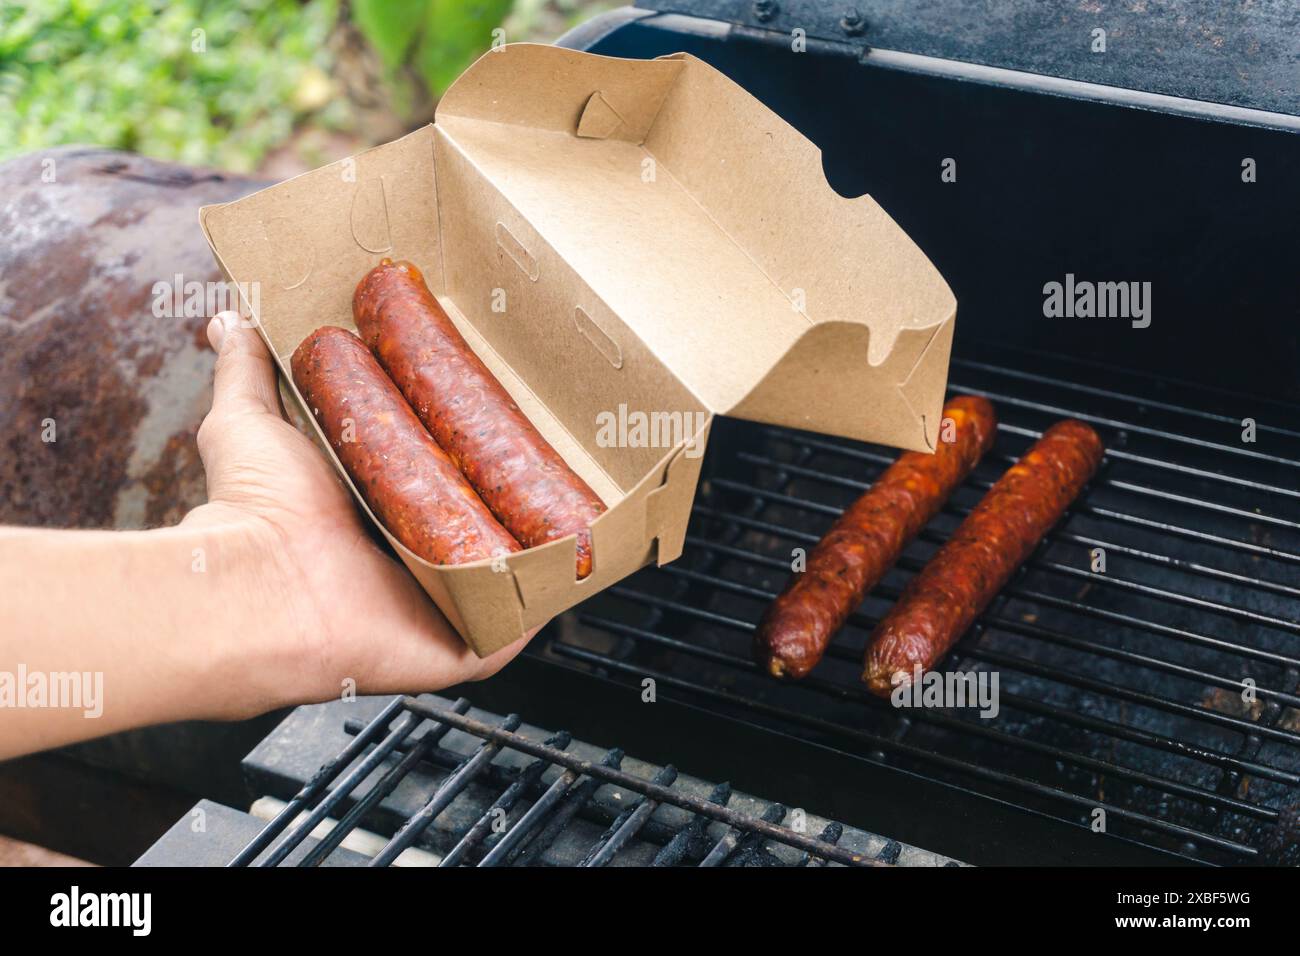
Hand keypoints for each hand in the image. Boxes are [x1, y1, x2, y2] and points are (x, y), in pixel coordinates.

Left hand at [185, 311, 533, 715]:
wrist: (260, 587)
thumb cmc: (253, 511)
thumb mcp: (251, 424)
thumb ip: (247, 372)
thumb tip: (227, 319)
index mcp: (373, 520)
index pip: (437, 482)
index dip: (465, 447)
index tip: (492, 405)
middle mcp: (407, 566)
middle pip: (480, 525)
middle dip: (513, 489)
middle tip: (540, 445)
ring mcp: (440, 609)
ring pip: (508, 570)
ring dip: (541, 537)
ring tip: (572, 490)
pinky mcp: (464, 648)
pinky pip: (520, 621)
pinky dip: (547, 592)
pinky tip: (569, 548)